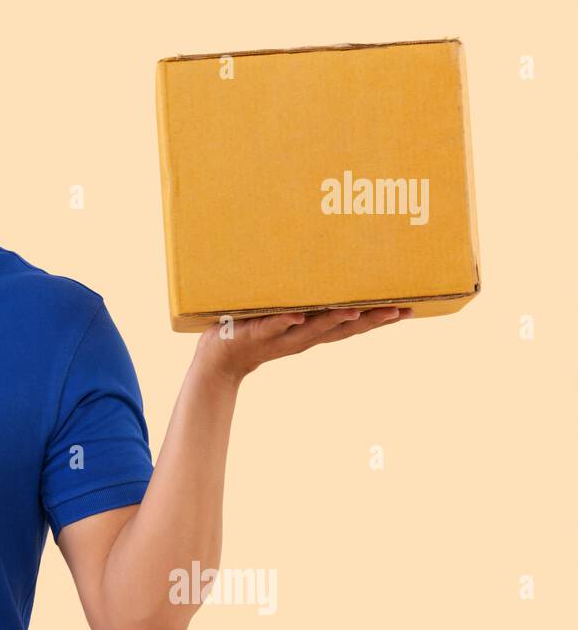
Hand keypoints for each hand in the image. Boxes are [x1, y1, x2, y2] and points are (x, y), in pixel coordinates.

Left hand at [196, 306, 413, 383]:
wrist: (219, 359)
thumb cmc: (254, 329)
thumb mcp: (284, 316)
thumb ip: (304, 300)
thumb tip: (325, 270)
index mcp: (312, 332)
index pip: (353, 327)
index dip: (380, 319)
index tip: (410, 309)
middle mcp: (301, 337)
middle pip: (342, 330)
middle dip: (371, 320)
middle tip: (398, 309)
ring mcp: (279, 337)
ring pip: (312, 329)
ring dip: (334, 320)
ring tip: (356, 311)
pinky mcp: (254, 333)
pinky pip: (271, 325)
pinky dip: (284, 321)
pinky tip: (298, 315)